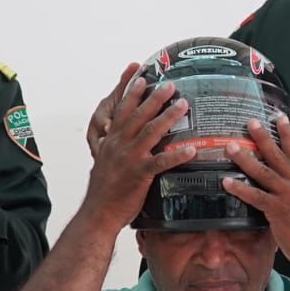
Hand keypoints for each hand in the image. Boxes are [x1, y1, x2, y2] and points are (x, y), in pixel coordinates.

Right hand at [82, 72, 195, 228]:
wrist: (98, 212)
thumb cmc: (103, 190)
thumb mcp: (105, 162)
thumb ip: (115, 148)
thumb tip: (124, 139)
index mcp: (111, 140)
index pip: (122, 111)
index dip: (132, 93)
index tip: (141, 78)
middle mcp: (119, 145)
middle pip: (139, 115)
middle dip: (155, 98)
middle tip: (170, 85)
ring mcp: (130, 158)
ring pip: (151, 132)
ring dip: (169, 117)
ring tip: (184, 105)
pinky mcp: (140, 174)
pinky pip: (162, 162)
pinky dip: (177, 155)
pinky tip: (191, 149)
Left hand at [224, 120, 289, 268]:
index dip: (287, 133)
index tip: (279, 117)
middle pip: (277, 154)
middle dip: (263, 137)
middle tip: (250, 122)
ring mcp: (288, 194)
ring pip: (263, 171)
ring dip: (245, 158)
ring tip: (231, 146)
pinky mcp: (278, 209)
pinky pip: (255, 195)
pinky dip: (240, 188)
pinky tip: (226, 182)